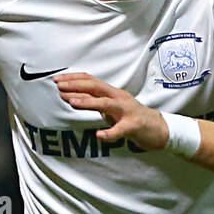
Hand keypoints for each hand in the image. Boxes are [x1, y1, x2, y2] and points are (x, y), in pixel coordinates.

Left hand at [53, 72, 168, 150]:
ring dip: (88, 102)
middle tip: (59, 87)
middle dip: (76, 86)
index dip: (73, 78)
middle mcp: (118, 97)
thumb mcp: (111, 106)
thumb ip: (94, 101)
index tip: (57, 79)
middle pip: (95, 87)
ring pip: (105, 104)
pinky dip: (109, 133)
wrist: (157, 128)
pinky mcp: (134, 126)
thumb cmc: (130, 117)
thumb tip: (72, 96)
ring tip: (72, 102)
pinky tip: (99, 135)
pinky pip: (120, 130)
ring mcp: (126, 111)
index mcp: (111, 92)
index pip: (90, 80)